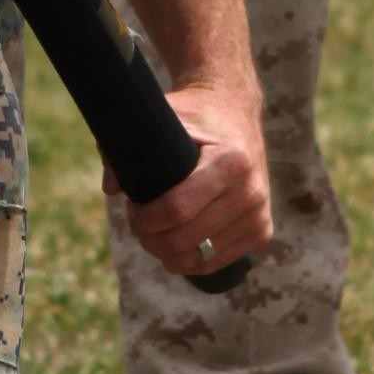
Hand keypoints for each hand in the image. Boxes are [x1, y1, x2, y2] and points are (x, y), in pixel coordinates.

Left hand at [113, 80, 270, 275]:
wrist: (236, 110)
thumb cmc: (194, 115)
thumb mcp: (165, 118)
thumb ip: (129, 145)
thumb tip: (111, 187)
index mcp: (231, 161)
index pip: (178, 209)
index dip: (145, 218)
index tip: (131, 206)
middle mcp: (251, 191)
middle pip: (185, 240)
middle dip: (150, 237)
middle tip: (138, 221)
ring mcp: (259, 215)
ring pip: (198, 259)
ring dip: (166, 252)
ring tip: (154, 232)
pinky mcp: (262, 232)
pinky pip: (214, 263)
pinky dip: (188, 259)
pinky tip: (176, 240)